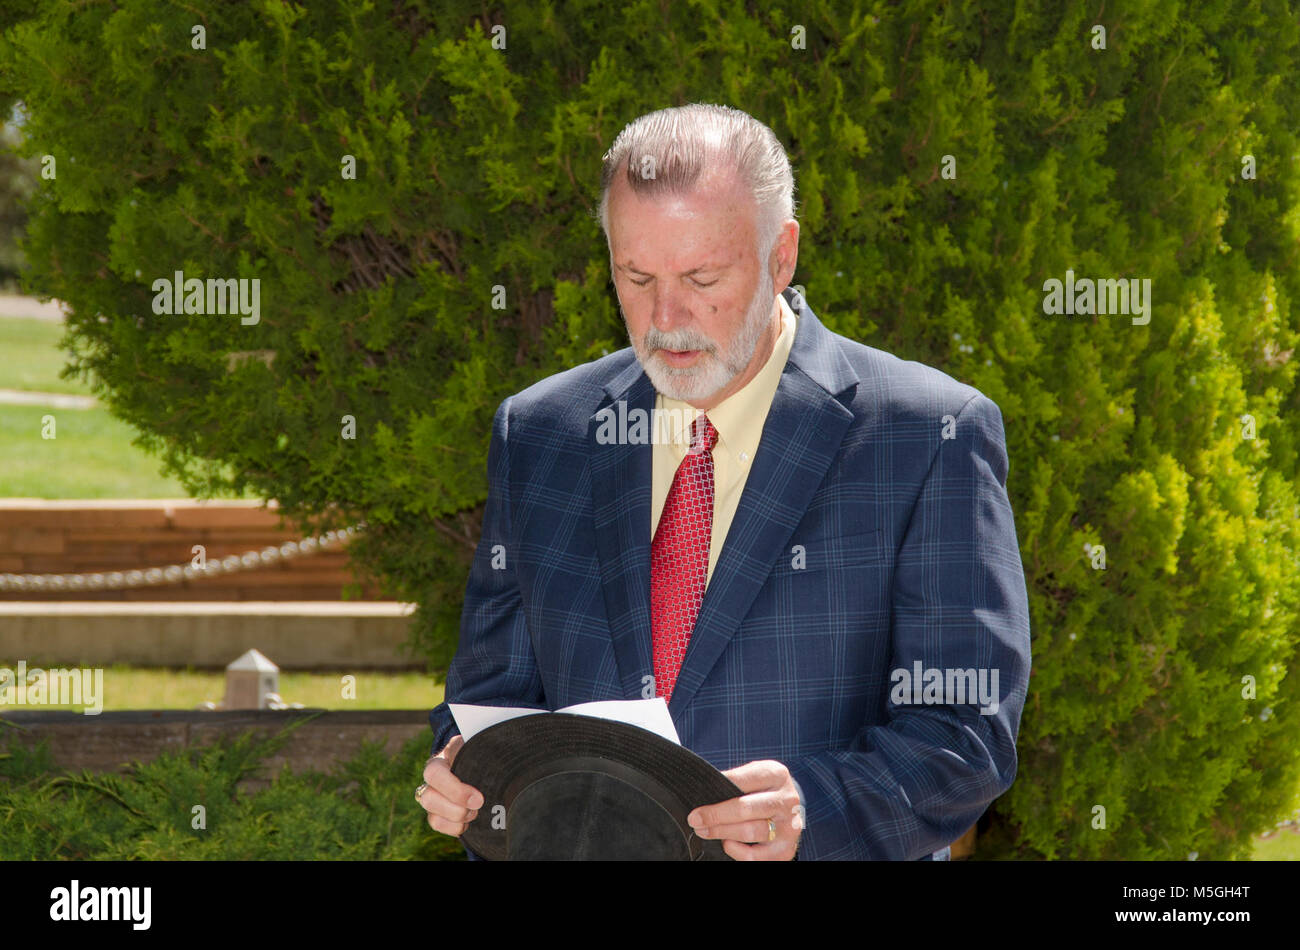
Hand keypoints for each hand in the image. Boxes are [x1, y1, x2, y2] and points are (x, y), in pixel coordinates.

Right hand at [416, 735, 484, 837]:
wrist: (484, 765)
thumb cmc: (483, 756)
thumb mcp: (483, 750)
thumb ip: (484, 756)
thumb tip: (495, 765)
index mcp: (442, 759)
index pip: (434, 774)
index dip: (455, 790)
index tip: (478, 799)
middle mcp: (432, 780)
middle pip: (428, 799)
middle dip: (457, 809)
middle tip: (478, 806)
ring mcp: (432, 798)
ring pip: (432, 817)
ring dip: (457, 819)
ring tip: (475, 813)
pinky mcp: (437, 813)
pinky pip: (438, 825)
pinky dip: (456, 827)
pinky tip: (469, 820)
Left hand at [687, 759, 803, 860]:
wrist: (789, 810)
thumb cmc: (762, 790)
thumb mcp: (753, 776)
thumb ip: (734, 780)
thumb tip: (703, 792)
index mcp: (777, 775)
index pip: (742, 780)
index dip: (717, 789)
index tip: (697, 801)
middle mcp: (788, 800)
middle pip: (746, 808)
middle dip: (715, 815)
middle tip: (695, 820)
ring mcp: (789, 826)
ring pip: (750, 832)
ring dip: (721, 832)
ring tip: (704, 831)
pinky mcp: (785, 850)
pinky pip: (755, 856)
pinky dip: (736, 851)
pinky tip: (727, 843)